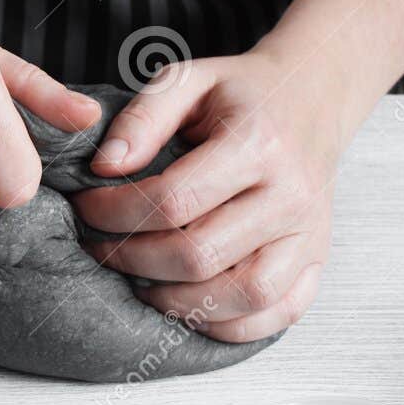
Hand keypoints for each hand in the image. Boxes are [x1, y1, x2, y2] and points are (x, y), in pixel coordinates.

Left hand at [73, 52, 343, 342]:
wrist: (312, 98)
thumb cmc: (243, 93)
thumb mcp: (188, 80)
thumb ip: (143, 118)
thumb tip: (104, 167)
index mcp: (257, 143)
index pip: (173, 200)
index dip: (115, 213)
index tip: (86, 207)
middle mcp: (291, 194)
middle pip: (200, 256)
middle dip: (134, 261)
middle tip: (102, 248)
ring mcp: (309, 233)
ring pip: (243, 296)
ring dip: (179, 303)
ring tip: (141, 284)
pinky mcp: (316, 259)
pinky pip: (277, 313)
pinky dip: (231, 324)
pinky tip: (191, 306)